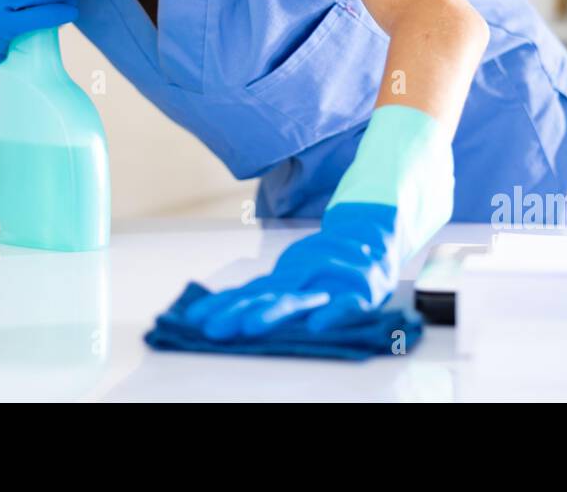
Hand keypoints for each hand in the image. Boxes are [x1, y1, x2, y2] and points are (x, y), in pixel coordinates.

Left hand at [182, 203, 400, 337]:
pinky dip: (331, 314)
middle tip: (214, 329)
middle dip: (237, 313)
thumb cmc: (327, 265)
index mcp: (284, 280)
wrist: (372, 238)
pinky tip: (316, 326)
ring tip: (249, 328)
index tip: (193, 319)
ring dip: (272, 313)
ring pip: (296, 301)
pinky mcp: (358, 295)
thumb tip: (211, 312)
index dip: (220, 305)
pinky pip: (345, 307)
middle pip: (264, 298)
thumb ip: (260, 295)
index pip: (246, 293)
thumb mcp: (292, 276)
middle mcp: (301, 280)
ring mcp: (328, 285)